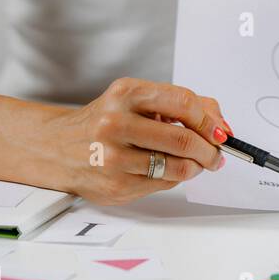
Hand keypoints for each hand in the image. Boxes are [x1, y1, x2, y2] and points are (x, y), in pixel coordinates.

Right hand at [40, 78, 231, 204]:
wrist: (56, 147)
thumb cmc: (106, 121)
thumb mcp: (138, 100)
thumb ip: (182, 106)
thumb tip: (222, 128)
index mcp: (126, 94)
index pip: (184, 104)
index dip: (210, 121)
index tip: (221, 133)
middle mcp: (115, 123)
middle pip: (183, 141)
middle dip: (209, 151)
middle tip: (216, 155)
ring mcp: (113, 157)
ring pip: (177, 167)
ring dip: (195, 168)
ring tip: (194, 164)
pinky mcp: (115, 185)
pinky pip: (163, 184)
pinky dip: (174, 178)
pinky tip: (164, 170)